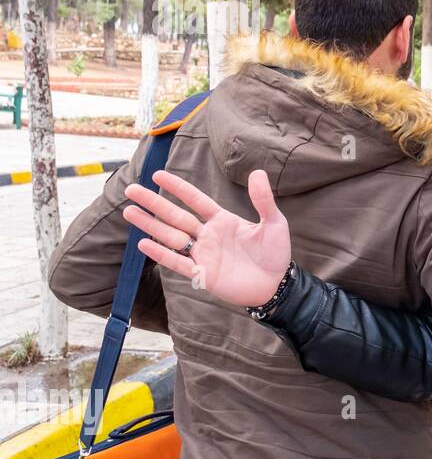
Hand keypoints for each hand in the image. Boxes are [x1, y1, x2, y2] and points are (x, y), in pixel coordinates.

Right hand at [123, 169, 290, 306]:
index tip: (157, 174)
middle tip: (131, 190)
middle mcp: (208, 235)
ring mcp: (203, 254)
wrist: (276, 286)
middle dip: (154, 203)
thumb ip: (263, 200)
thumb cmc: (275, 254)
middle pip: (176, 216)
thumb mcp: (274, 223)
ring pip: (171, 237)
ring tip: (129, 211)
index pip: (196, 199)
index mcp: (222, 220)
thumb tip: (258, 172)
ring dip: (150, 225)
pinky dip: (161, 254)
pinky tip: (144, 244)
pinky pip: (178, 262)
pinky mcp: (202, 274)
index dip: (177, 187)